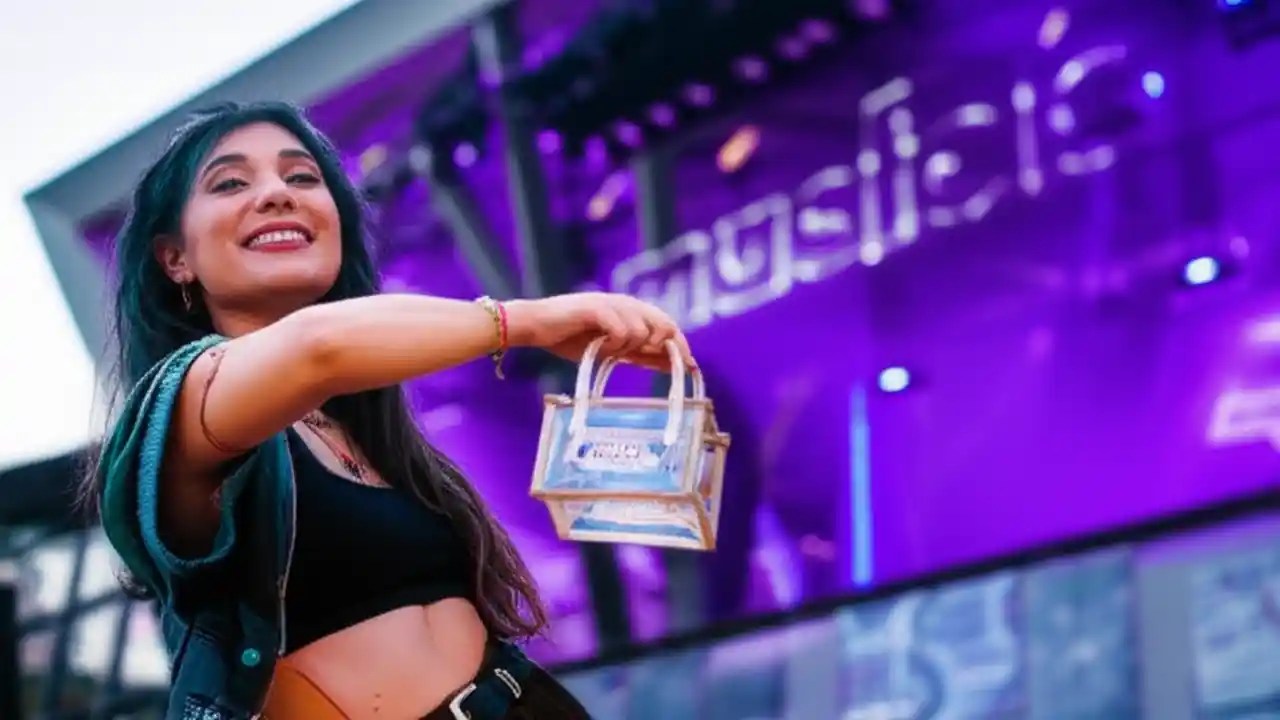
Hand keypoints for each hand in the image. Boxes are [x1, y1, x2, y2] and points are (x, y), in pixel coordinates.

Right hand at [504, 292, 694, 372]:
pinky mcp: (597, 307)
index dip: (680, 345)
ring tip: (607, 350)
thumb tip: (668, 364)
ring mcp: (611, 303)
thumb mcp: (611, 351)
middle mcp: (625, 302)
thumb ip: (638, 354)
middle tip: (648, 363)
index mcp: (631, 310)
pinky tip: (599, 346)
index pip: (667, 324)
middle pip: (664, 324)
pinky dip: (615, 344)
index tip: (690, 366)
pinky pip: (622, 330)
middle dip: (662, 348)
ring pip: (643, 330)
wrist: (536, 327)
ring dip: (628, 348)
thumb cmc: (569, 338)